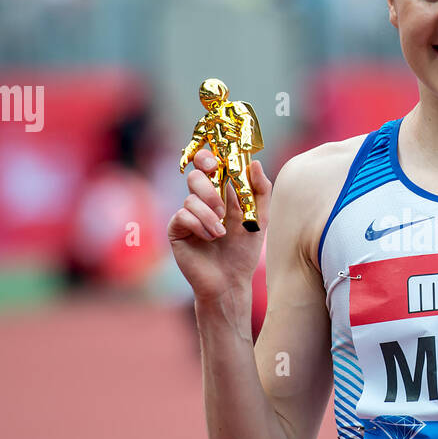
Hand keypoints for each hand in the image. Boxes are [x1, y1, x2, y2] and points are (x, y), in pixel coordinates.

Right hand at [168, 150, 271, 303]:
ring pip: (190, 198)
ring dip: (210, 216)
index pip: (209, 165)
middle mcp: (201, 201)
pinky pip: (182, 215)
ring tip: (221, 234)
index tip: (215, 163)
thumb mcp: (259, 219)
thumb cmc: (243, 252)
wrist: (230, 281)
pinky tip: (209, 239)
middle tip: (223, 208)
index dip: (208, 158)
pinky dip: (199, 225)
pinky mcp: (176, 230)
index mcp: (220, 193)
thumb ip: (260, 191)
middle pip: (195, 176)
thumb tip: (255, 163)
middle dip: (209, 189)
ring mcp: (187, 215)